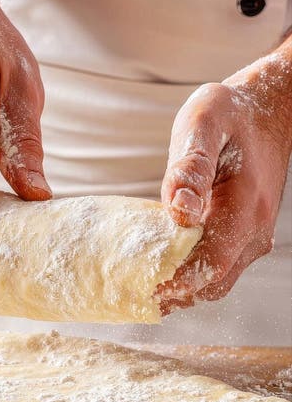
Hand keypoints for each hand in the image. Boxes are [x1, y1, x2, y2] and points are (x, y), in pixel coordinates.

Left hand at [158, 45, 291, 312]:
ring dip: (184, 287)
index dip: (178, 282)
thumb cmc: (230, 112)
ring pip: (219, 279)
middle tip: (132, 292)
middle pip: (215, 282)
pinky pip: (221, 266)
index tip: (143, 287)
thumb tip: (179, 210)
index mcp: (246, 207)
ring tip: (142, 283)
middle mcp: (256, 230)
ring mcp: (255, 235)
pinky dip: (194, 273)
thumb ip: (191, 167)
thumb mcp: (204, 123)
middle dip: (176, 293)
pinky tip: (163, 265)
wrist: (269, 108)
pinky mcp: (247, 235)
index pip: (213, 264)